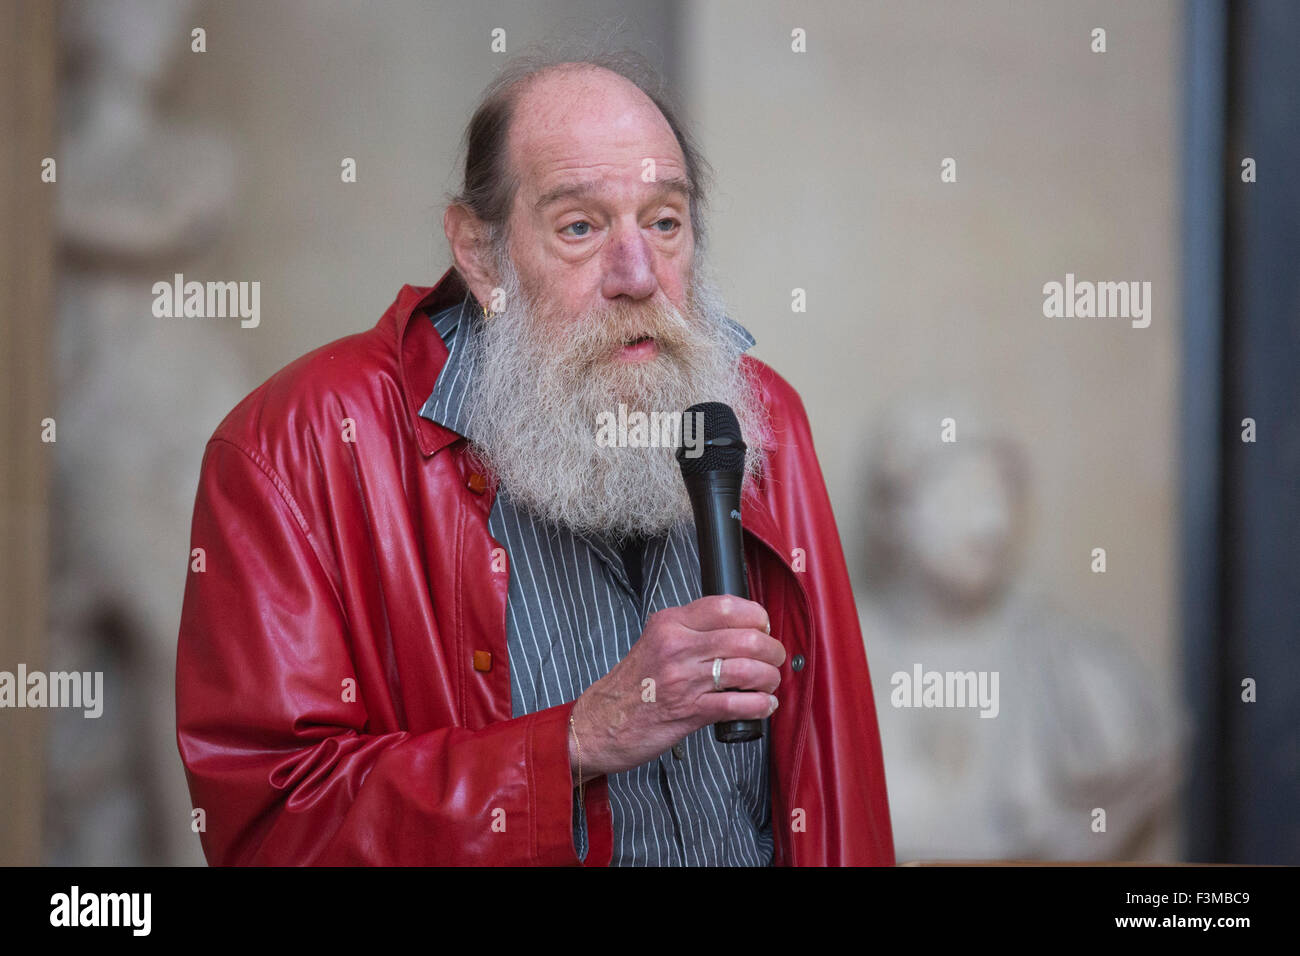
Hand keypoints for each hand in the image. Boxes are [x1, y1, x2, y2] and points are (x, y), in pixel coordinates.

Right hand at [569, 595, 784, 781]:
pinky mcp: (689, 712)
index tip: (763, 626)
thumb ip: (691, 631)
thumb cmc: (631, 685)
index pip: (726, 606)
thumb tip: (739, 628)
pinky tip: (764, 706)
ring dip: (770, 678)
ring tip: (770, 683)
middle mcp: (677, 646)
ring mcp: (683, 679)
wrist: (598, 723)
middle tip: (775, 658)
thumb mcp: (655, 641)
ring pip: (748, 670)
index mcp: (670, 623)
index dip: (756, 615)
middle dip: (772, 650)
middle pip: (745, 637)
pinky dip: (761, 706)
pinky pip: (738, 705)